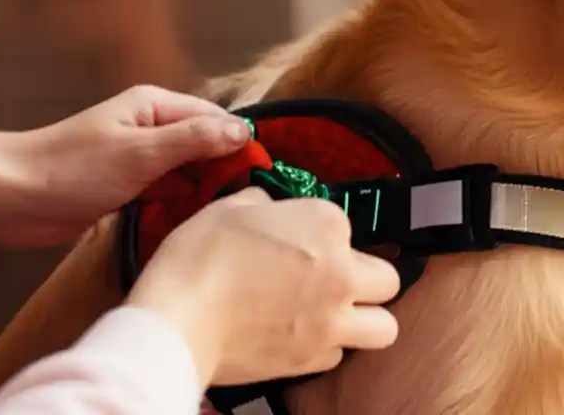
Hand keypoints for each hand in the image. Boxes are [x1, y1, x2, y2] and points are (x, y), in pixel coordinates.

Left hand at [0, 86, 250, 248]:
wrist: (8, 198)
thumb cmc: (70, 168)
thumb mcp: (141, 152)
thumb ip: (195, 140)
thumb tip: (244, 131)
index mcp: (154, 106)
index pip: (216, 119)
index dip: (239, 146)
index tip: (260, 178)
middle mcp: (149, 128)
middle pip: (205, 146)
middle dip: (222, 173)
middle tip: (240, 207)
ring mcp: (137, 158)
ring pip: (186, 173)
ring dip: (200, 194)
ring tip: (218, 220)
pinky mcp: (124, 187)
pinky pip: (165, 194)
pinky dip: (178, 208)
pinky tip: (189, 227)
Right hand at [127, 188, 400, 385]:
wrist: (177, 321)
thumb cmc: (198, 259)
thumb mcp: (228, 208)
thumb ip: (261, 204)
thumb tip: (265, 207)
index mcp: (325, 225)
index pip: (346, 223)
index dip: (321, 230)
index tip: (299, 236)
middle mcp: (340, 273)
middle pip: (387, 280)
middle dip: (367, 277)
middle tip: (337, 277)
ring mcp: (331, 321)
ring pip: (384, 327)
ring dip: (365, 319)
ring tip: (336, 313)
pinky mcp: (312, 359)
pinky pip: (338, 354)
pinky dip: (325, 346)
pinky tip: (299, 334)